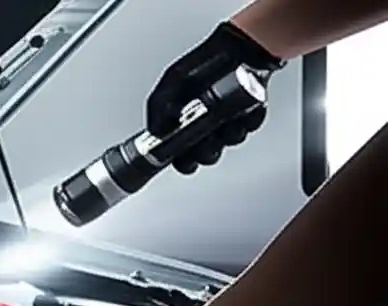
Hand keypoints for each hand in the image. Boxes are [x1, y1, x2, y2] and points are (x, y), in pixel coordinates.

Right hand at [147, 21, 282, 174]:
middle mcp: (206, 121)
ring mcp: (228, 119)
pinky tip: (244, 112)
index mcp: (184, 118)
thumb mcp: (173, 81)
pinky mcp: (250, 113)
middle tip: (208, 140)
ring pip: (228, 142)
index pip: (179, 151)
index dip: (182, 159)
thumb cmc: (208, 58)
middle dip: (207, 151)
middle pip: (205, 152)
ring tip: (228, 123)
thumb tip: (155, 131)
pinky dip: (249, 122)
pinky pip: (250, 126)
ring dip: (229, 137)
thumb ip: (158, 106)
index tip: (184, 157)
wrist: (242, 46)